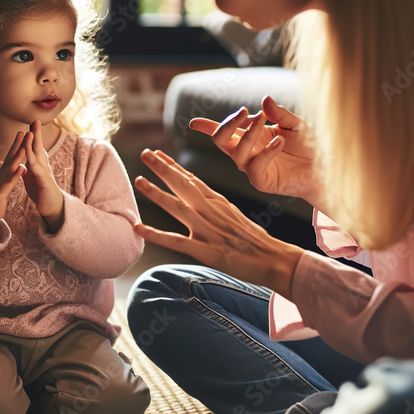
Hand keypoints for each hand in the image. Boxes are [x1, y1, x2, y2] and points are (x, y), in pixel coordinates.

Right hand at [0, 131, 27, 236]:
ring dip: (17, 158)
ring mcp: (0, 182)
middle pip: (11, 158)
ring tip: (24, 147)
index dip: (18, 145)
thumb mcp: (6, 184)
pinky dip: (14, 176)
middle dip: (18, 145)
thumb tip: (21, 166)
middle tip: (25, 132)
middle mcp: (1, 175)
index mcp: (5, 173)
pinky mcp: (0, 192)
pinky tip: (21, 169)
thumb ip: (12, 174)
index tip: (25, 133)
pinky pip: (8, 183)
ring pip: (9, 168)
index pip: (12, 156)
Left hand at [22, 120, 65, 232]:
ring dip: (33, 144)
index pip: (35, 147)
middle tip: (35, 120)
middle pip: (39, 147)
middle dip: (36, 133)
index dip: (33, 135)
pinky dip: (33, 164)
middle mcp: (43, 166)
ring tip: (30, 133)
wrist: (52, 207)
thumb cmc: (42, 191)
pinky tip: (29, 159)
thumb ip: (29, 168)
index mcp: (39, 164)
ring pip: (38, 156)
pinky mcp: (44, 182)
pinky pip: (37, 172)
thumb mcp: (32, 177)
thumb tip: (23, 161)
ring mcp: (44, 173)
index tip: (30, 123)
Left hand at [134, 149, 304, 296]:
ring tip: (139, 180)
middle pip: (184, 185)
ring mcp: (208, 231)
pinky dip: (155, 234)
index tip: (159, 153)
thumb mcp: (236, 217)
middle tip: (145, 153)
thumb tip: (203, 202)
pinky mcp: (206, 251)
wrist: (275, 260)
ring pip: (177, 207)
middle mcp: (212, 212)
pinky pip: (175, 241)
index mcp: (220, 203)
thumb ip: (217, 209)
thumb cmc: (257, 242)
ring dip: (156, 193)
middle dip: (163, 168)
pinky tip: (137, 227)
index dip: (174, 166)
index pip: (193, 179)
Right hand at [190, 96, 323, 208]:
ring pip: (236, 152)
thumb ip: (279, 113)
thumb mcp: (295, 123)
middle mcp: (246, 152)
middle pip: (221, 140)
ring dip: (249, 134)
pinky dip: (265, 152)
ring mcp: (252, 167)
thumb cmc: (308, 145)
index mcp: (250, 136)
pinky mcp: (261, 181)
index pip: (223, 131)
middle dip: (227, 124)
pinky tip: (279, 141)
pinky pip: (255, 167)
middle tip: (245, 111)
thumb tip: (264, 100)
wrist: (323, 168)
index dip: (207, 127)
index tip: (193, 123)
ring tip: (265, 121)